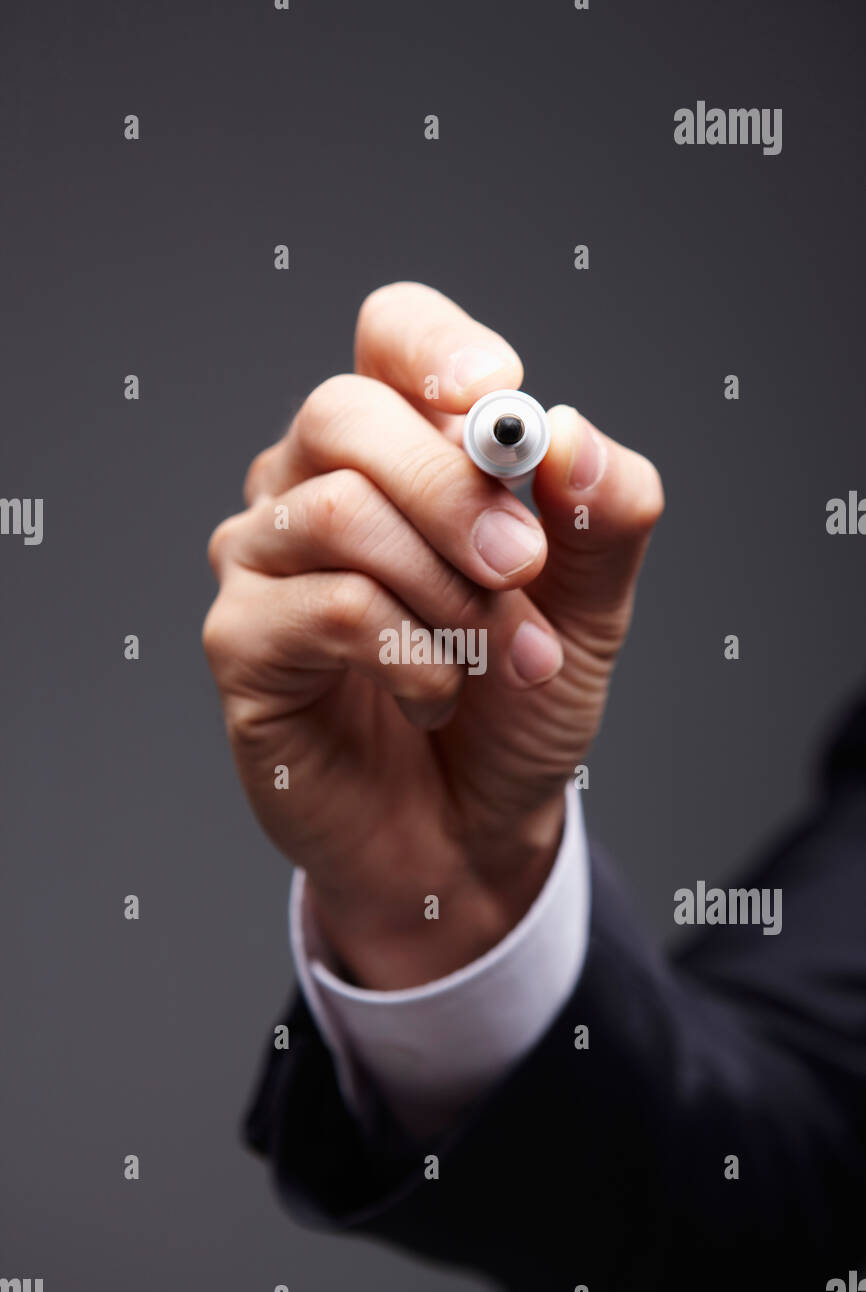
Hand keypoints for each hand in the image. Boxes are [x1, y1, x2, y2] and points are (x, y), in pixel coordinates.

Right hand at [203, 282, 662, 987]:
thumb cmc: (512, 708)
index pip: (390, 335)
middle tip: (520, 567)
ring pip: (337, 511)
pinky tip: (433, 694)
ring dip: (445, 592)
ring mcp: (263, 562)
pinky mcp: (241, 642)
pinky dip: (410, 656)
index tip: (496, 401)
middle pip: (344, 411)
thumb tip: (569, 434)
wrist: (470, 831)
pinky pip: (328, 608)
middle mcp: (310, 485)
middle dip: (454, 491)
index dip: (440, 349)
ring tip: (490, 655)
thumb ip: (600, 515)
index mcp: (395, 450)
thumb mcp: (590, 607)